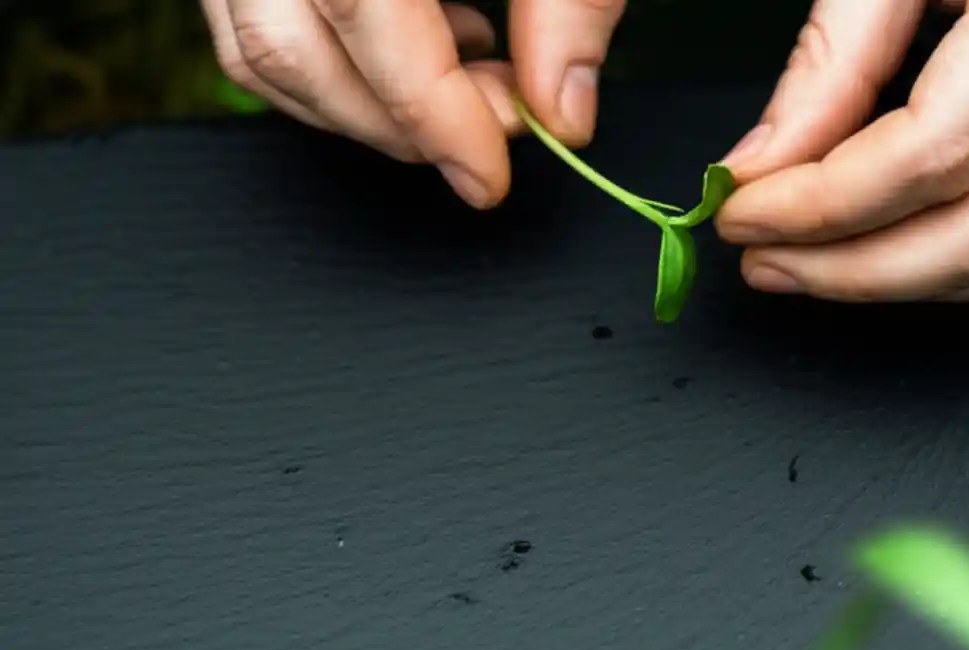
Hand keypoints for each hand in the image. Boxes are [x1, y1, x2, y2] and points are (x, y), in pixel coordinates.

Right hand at [202, 0, 625, 208]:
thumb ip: (570, 6)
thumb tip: (563, 117)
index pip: (363, 9)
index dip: (431, 109)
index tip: (491, 174)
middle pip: (290, 50)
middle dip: (400, 124)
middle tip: (493, 132)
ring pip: (263, 54)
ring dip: (370, 106)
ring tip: (471, 82)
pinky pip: (258, 32)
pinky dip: (343, 72)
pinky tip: (432, 45)